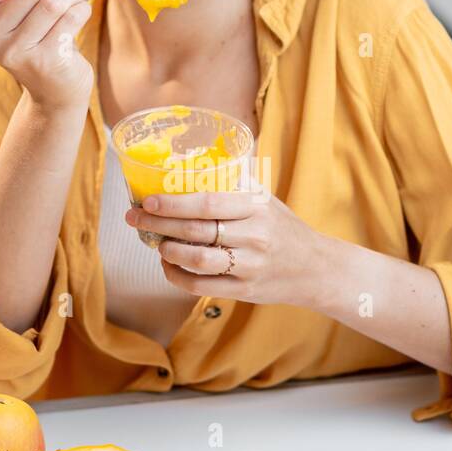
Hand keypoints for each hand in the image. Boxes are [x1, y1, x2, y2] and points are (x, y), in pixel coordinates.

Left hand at [125, 189, 325, 307]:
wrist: (316, 267)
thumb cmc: (284, 228)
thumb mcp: (267, 199)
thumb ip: (236, 181)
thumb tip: (194, 159)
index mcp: (258, 208)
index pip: (209, 203)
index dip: (174, 202)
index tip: (148, 199)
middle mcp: (254, 237)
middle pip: (196, 231)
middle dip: (158, 224)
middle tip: (135, 218)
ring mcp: (249, 267)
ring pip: (197, 261)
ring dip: (168, 251)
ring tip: (156, 242)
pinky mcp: (244, 291)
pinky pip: (201, 286)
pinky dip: (177, 276)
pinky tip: (168, 265)